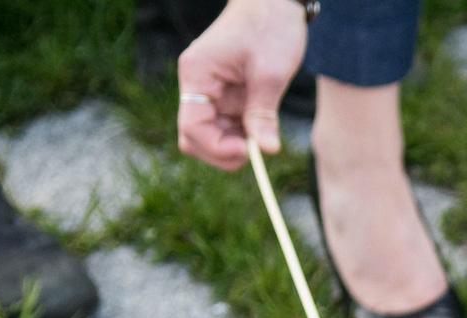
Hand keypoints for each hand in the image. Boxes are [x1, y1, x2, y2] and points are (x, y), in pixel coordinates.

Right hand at [176, 0, 308, 169]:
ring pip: (210, 136)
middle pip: (195, 138)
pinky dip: (242, 136)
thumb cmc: (270, 27)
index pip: (192, 128)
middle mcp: (198, 86)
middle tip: (256, 152)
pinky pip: (226, 127)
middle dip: (222, 152)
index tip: (249, 151)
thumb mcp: (269, 73)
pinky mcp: (226, 96)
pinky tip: (262, 130)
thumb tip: (265, 150)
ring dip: (234, 146)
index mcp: (197, 75)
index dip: (218, 148)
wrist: (274, 2)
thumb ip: (263, 113)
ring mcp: (211, 92)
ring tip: (263, 136)